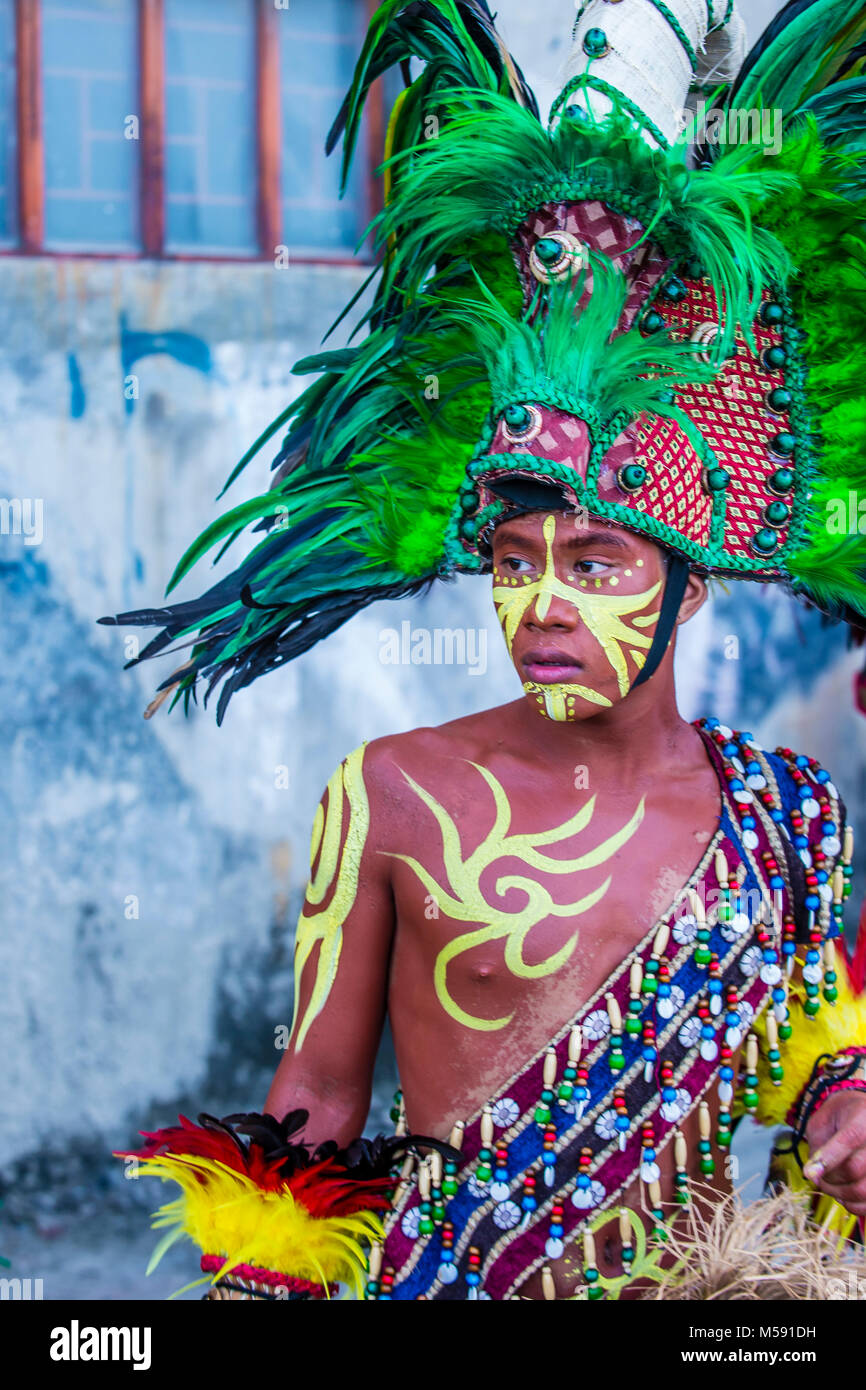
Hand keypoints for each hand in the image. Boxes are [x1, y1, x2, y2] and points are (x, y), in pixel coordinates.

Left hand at [802, 1089, 865, 1216]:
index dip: (827, 1159)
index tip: (809, 1173)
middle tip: (816, 1176)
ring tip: (830, 1186)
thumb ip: (818, 1141)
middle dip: (829, 1177)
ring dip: (840, 1193)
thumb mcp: (824, 1119)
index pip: (849, 1139)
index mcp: (863, 1119)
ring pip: (863, 1190)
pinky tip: (844, 1194)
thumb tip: (814, 1171)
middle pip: (854, 1168)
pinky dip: (853, 1205)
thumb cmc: (842, 1116)